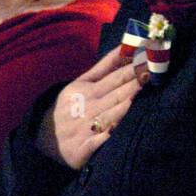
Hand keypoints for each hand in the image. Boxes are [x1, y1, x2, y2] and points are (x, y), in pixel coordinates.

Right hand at [36, 49, 141, 169]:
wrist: (42, 137)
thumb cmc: (70, 105)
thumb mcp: (81, 82)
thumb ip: (105, 66)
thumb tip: (125, 47)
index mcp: (86, 89)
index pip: (115, 77)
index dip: (132, 68)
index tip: (149, 59)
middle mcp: (87, 107)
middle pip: (117, 94)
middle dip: (134, 83)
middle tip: (152, 72)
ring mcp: (86, 128)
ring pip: (110, 114)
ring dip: (126, 104)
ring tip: (142, 92)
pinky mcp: (85, 148)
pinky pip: (100, 140)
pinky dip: (110, 133)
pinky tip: (122, 126)